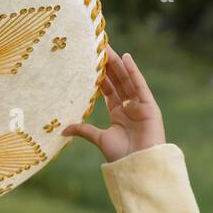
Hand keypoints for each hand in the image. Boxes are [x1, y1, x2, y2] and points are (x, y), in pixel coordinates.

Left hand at [62, 44, 165, 161]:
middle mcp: (129, 106)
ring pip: (127, 79)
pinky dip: (134, 71)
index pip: (107, 88)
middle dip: (108, 64)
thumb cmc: (121, 156)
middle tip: (98, 47)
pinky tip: (126, 58)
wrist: (139, 166)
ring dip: (118, 63)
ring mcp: (140, 105)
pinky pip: (140, 85)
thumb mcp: (99, 139)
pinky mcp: (149, 106)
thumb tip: (63, 129)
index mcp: (118, 112)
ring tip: (108, 48)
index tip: (90, 61)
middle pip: (117, 80)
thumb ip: (84, 130)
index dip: (99, 75)